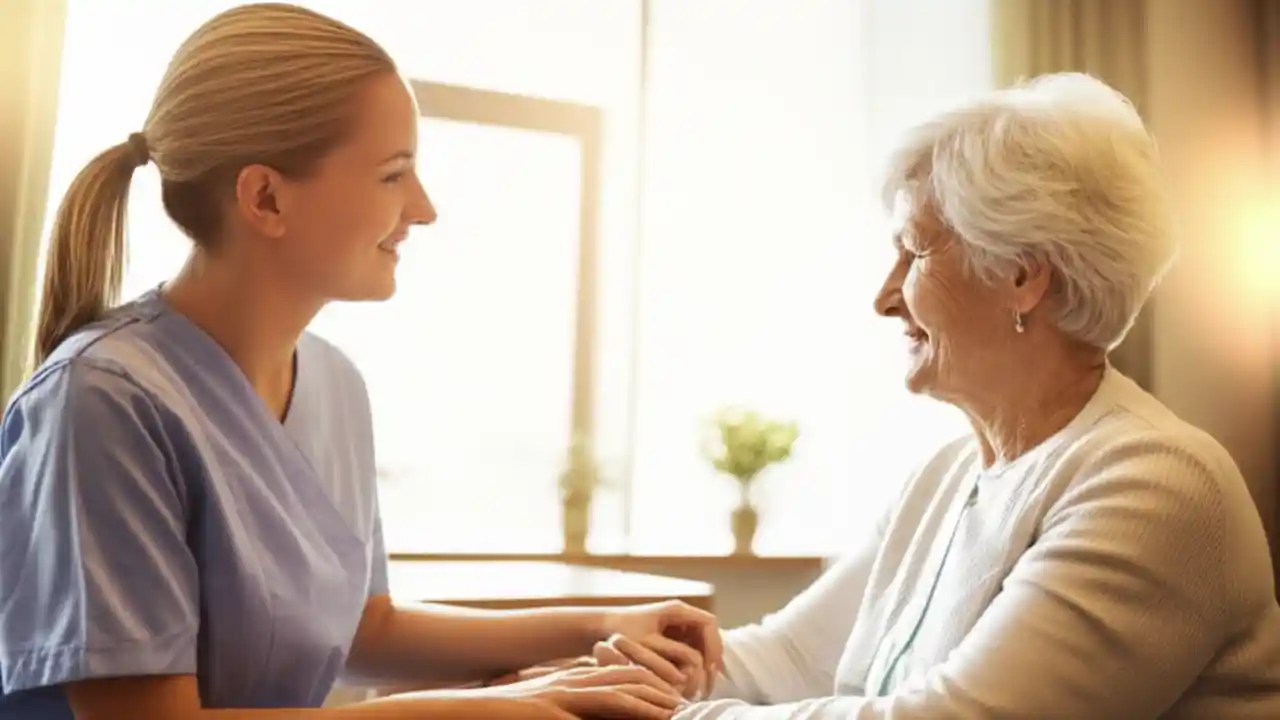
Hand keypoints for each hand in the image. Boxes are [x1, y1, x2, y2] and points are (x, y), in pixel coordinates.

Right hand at [493, 664, 685, 719]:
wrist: (471, 709)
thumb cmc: (506, 713)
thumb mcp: (545, 709)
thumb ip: (570, 710)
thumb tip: (586, 715)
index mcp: (571, 680)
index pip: (618, 674)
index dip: (647, 682)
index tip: (671, 693)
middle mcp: (573, 682)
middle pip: (627, 677)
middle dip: (659, 687)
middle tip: (686, 700)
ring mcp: (566, 694)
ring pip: (621, 690)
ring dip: (654, 699)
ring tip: (678, 709)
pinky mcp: (557, 708)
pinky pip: (603, 707)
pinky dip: (633, 710)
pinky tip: (652, 717)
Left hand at [597, 601, 723, 699]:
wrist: (602, 627)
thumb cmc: (622, 632)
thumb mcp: (647, 643)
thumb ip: (673, 652)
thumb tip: (697, 664)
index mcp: (677, 610)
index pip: (708, 623)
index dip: (714, 644)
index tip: (710, 667)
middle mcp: (681, 616)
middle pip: (709, 636)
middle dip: (712, 659)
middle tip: (709, 683)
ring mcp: (678, 626)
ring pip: (702, 645)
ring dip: (705, 665)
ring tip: (703, 688)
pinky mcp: (673, 637)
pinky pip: (692, 651)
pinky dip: (695, 666)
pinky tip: (692, 684)